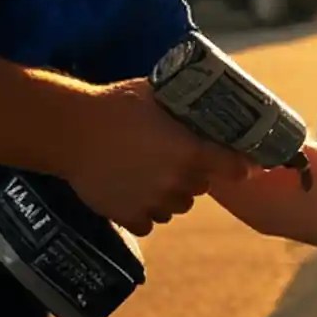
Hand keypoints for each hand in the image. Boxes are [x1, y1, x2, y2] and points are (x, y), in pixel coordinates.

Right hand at [62, 79, 257, 235]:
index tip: (244, 165)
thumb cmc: (115, 105)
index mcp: (190, 152)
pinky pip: (148, 222)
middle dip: (194, 174)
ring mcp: (153, 203)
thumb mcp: (158, 94)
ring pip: (176, 207)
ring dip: (170, 195)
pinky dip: (144, 212)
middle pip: (201, 187)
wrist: (71, 130)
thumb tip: (208, 95)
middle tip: (176, 159)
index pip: (235, 168)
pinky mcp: (128, 217)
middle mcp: (177, 182)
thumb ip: (186, 104)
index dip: (241, 166)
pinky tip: (132, 191)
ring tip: (150, 174)